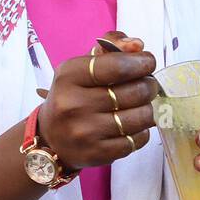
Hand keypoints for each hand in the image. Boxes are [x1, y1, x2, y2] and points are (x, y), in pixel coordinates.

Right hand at [37, 31, 156, 171]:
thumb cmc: (73, 94)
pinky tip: (132, 125)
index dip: (141, 63)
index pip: (117, 66)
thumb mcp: (82, 66)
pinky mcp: (96, 154)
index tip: (148, 62)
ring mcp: (84, 132)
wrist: (50, 137)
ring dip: (148, 109)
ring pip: (141, 117)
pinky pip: (137, 140)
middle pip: (135, 92)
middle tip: (147, 85)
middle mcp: (73, 104)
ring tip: (141, 105)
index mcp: (69, 76)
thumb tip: (138, 45)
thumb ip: (111, 46)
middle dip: (149, 85)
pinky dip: (142, 131)